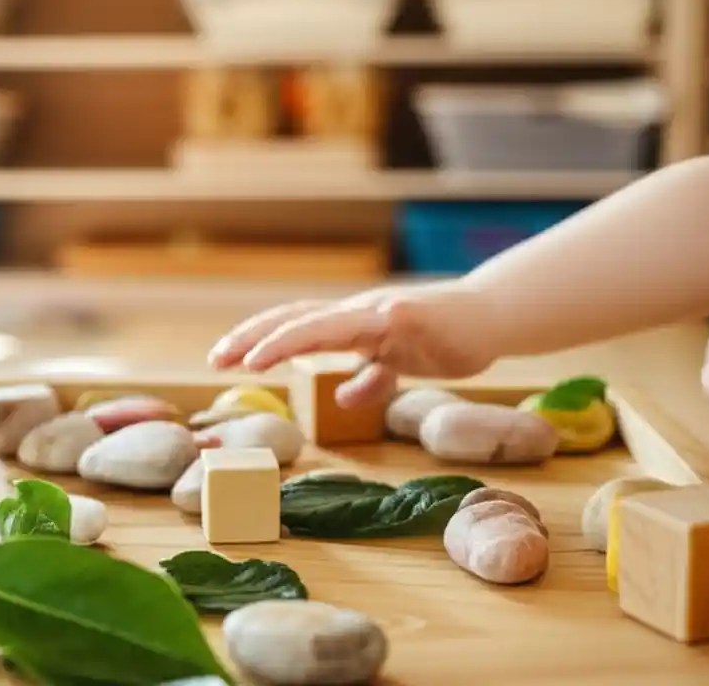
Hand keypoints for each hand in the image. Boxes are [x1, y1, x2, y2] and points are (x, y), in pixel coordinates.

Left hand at [207, 281, 500, 407]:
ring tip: (253, 358)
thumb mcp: (398, 364)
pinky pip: (374, 335)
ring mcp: (382, 313)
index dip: (255, 339)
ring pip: (324, 322)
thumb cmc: (444, 337)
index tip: (222, 358)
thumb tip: (342, 396)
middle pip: (295, 319)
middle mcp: (358, 312)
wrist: (492, 316)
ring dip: (285, 339)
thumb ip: (370, 376)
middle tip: (216, 358)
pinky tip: (339, 363)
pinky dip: (352, 341)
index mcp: (350, 323)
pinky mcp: (410, 318)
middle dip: (253, 338)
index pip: (292, 326)